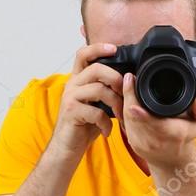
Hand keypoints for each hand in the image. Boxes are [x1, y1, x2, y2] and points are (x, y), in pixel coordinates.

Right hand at [49, 43, 123, 159]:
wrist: (68, 147)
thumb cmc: (84, 125)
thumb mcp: (96, 104)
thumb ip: (105, 90)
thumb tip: (127, 80)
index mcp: (78, 80)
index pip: (83, 54)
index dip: (97, 48)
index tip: (114, 48)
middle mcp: (72, 85)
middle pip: (96, 69)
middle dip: (116, 79)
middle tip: (124, 93)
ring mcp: (70, 97)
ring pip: (99, 89)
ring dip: (115, 104)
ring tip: (119, 116)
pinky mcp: (71, 112)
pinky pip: (96, 112)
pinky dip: (106, 123)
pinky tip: (107, 130)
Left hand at [121, 72, 195, 169]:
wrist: (173, 159)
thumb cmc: (185, 137)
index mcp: (171, 134)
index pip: (155, 124)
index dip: (142, 114)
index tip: (134, 104)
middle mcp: (154, 141)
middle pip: (135, 116)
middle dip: (130, 96)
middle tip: (130, 78)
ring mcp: (141, 143)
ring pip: (127, 118)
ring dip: (126, 100)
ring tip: (129, 82)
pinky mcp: (132, 142)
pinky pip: (124, 122)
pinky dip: (124, 108)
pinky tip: (127, 96)